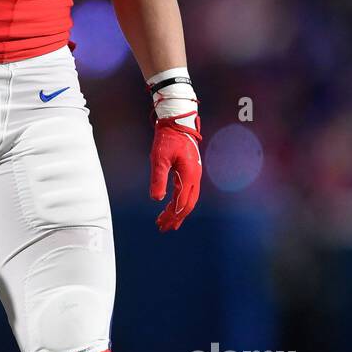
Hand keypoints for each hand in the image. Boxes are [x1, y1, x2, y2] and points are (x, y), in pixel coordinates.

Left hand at [149, 115, 201, 231]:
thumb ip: (158, 179)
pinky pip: (188, 192)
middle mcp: (195, 177)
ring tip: (168, 221)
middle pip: (188, 204)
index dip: (171, 215)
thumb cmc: (168, 139)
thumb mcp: (159, 159)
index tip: (161, 224)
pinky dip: (181, 202)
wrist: (177, 123)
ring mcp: (195, 174)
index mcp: (189, 175)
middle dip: (176, 218)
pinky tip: (173, 205)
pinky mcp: (191, 171)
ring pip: (189, 199)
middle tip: (164, 228)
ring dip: (179, 212)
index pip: (181, 203)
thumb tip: (157, 199)